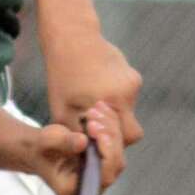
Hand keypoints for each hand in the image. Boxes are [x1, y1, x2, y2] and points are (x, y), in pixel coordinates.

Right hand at [29, 102, 127, 194]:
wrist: (40, 147)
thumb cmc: (41, 148)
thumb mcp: (46, 143)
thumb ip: (63, 143)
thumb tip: (83, 142)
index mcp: (74, 190)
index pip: (103, 178)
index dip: (106, 155)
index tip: (99, 134)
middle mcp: (91, 186)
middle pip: (115, 164)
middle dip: (108, 137)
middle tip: (94, 117)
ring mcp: (100, 173)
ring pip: (118, 151)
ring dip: (110, 127)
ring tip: (95, 110)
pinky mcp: (105, 160)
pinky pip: (115, 143)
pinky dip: (110, 124)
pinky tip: (100, 109)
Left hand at [43, 27, 143, 149]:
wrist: (73, 37)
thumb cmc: (63, 76)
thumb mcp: (61, 109)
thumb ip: (76, 135)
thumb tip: (88, 157)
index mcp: (108, 101)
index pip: (126, 138)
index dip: (114, 142)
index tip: (97, 140)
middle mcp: (125, 93)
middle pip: (132, 130)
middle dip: (115, 133)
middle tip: (94, 128)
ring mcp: (132, 83)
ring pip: (128, 113)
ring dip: (112, 114)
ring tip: (91, 103)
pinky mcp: (133, 75)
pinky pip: (126, 97)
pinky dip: (113, 99)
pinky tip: (97, 87)